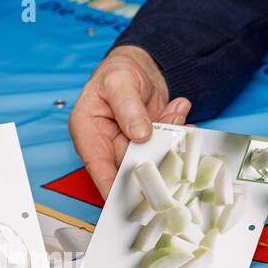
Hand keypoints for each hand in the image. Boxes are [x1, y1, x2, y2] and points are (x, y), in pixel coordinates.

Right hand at [68, 46, 191, 198]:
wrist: (136, 67)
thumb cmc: (117, 72)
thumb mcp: (119, 81)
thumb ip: (128, 106)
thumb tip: (140, 133)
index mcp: (88, 132)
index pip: (97, 166)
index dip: (111, 185)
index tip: (126, 200)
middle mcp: (107, 145)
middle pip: (128, 166)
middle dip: (153, 156)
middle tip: (172, 139)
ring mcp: (130, 147)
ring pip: (152, 157)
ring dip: (169, 139)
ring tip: (176, 114)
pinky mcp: (149, 144)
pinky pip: (166, 146)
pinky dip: (177, 130)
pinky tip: (179, 110)